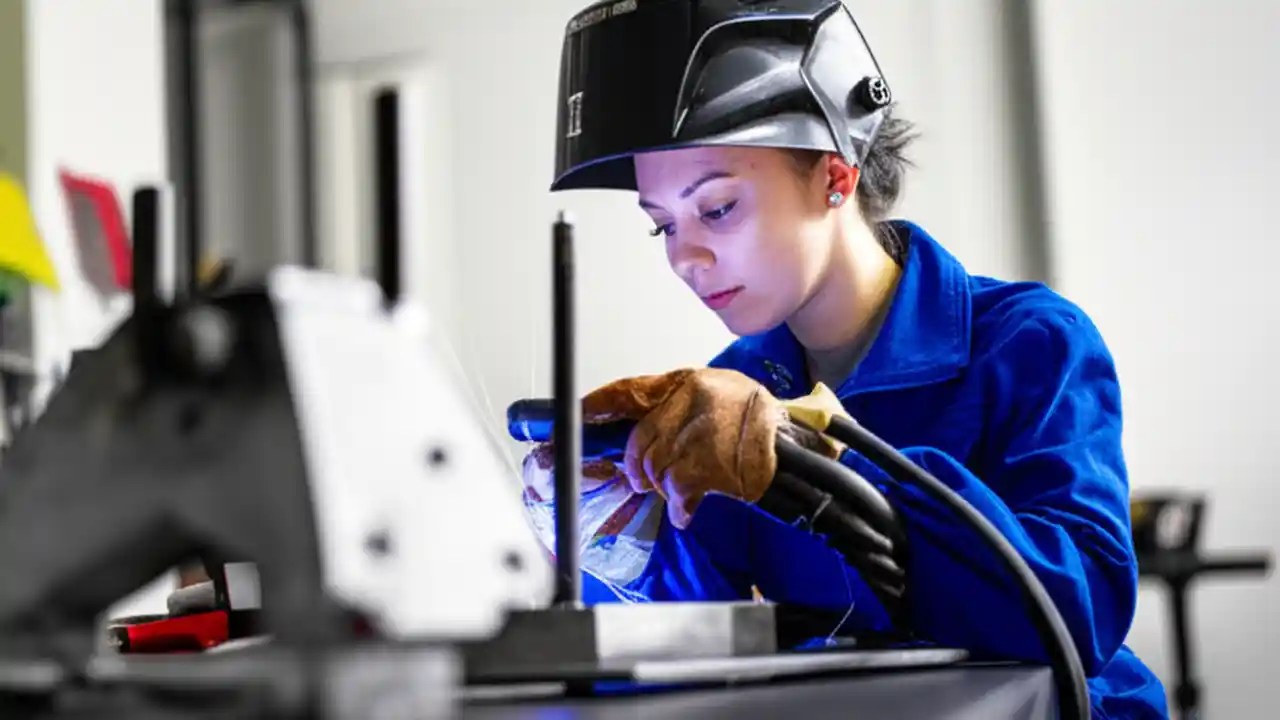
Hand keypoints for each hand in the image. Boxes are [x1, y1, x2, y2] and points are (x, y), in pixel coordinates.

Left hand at [582, 368, 785, 528]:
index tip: (576, 415)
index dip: (597, 405)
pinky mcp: (707, 466)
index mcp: (688, 383)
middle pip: (639, 441)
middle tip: (644, 480)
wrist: (796, 447)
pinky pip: (675, 492)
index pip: (630, 391)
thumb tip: (638, 434)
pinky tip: (689, 508)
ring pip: (655, 469)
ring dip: (665, 487)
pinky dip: (680, 506)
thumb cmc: (755, 424)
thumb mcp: (717, 396)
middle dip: (638, 468)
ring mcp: (698, 435)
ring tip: (685, 489)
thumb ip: (675, 408)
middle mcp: (690, 403)